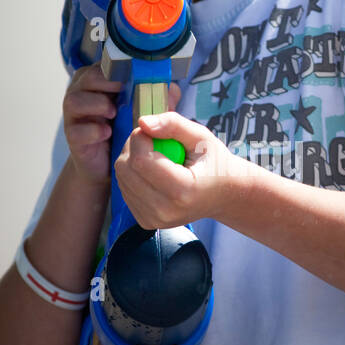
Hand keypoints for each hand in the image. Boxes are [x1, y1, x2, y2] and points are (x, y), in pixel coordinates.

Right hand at [63, 63, 181, 186]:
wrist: (105, 165)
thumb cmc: (122, 131)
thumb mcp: (141, 111)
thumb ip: (157, 99)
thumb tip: (172, 88)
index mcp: (99, 82)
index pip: (104, 64)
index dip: (117, 67)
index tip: (133, 74)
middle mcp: (82, 94)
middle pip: (87, 77)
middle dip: (107, 82)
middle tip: (123, 90)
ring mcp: (73, 116)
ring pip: (75, 100)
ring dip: (97, 104)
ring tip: (113, 112)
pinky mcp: (73, 137)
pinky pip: (77, 130)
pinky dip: (93, 130)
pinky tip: (107, 133)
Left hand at [113, 110, 251, 228]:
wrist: (224, 195)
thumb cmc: (213, 163)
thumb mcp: (202, 137)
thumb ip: (174, 125)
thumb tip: (142, 123)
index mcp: (183, 191)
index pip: (141, 161)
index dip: (140, 138)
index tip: (152, 131)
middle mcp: (166, 211)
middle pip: (125, 170)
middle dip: (132, 147)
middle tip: (152, 141)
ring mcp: (154, 219)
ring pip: (121, 178)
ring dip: (131, 160)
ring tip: (156, 157)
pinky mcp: (146, 222)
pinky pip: (125, 190)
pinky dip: (133, 176)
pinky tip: (153, 175)